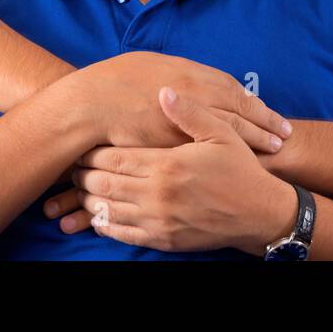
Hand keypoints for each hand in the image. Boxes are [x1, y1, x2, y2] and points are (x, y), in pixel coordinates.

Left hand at [45, 86, 298, 254]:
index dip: (94, 152)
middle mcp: (158, 195)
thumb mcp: (221, 133)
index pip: (116, 158)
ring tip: (78, 189)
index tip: (82, 145)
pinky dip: (105, 225)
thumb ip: (190, 113)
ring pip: (109, 211)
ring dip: (89, 200)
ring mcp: (159, 220)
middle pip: (105, 184)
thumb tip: (164, 91)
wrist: (260, 212)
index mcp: (168, 165)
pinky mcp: (164, 239)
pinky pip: (124, 234)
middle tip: (72, 167)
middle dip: (84, 176)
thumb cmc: (240, 169)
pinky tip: (97, 216)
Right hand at [64, 51, 291, 153]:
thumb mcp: (150, 65)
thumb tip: (189, 77)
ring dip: (257, 138)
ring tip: (276, 149)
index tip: (269, 111)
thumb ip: (176, 74)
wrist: (91, 104)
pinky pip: (211, 150)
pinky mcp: (178, 144)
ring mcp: (189, 120)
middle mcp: (196, 94)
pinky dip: (231, 155)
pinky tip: (242, 163)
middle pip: (241, 109)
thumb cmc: (115, 82)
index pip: (233, 88)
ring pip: (233, 129)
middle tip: (286, 133)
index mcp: (190, 73)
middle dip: (265, 121)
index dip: (253, 101)